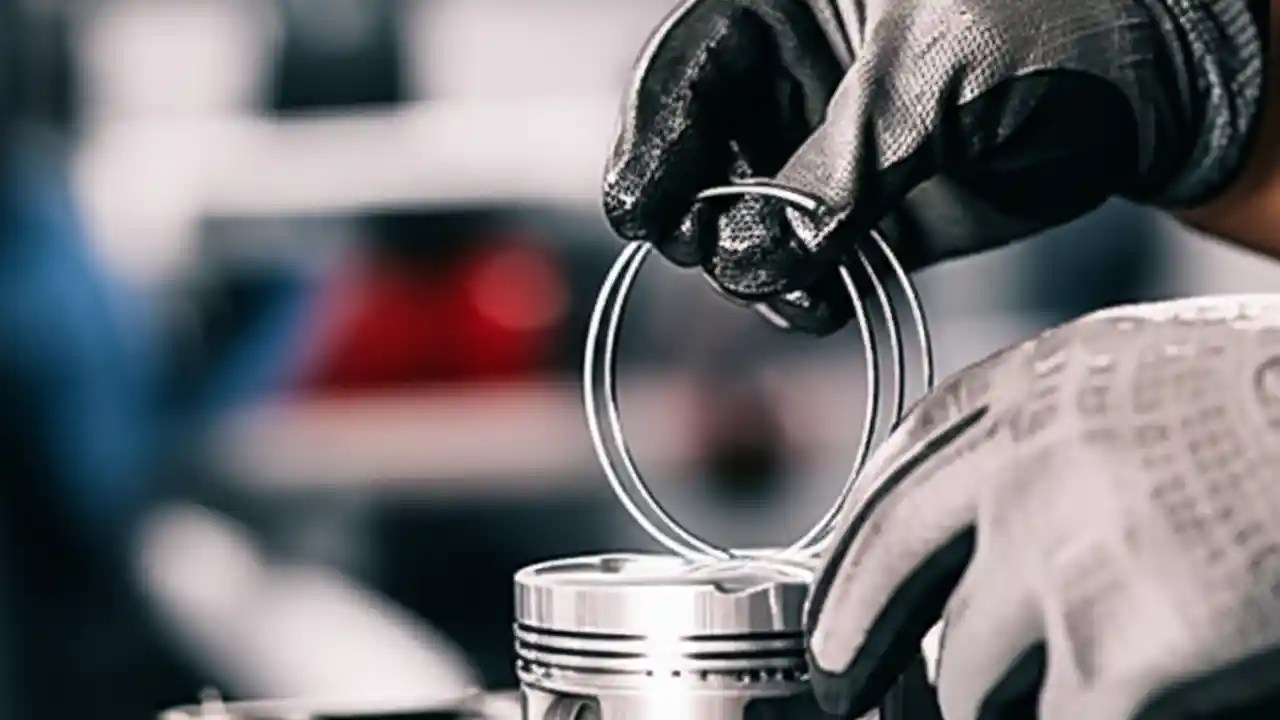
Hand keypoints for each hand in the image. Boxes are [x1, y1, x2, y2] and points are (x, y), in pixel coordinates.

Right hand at [603, 0, 1264, 333]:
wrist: (1145, 90)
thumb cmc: (1046, 23)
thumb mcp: (932, 68)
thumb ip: (841, 159)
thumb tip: (757, 252)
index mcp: (783, 12)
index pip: (686, 69)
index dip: (653, 139)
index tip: (641, 210)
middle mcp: (788, 87)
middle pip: (691, 156)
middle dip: (692, 213)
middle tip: (709, 248)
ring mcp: (819, 160)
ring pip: (734, 225)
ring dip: (743, 268)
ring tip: (786, 285)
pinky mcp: (860, 224)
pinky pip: (797, 270)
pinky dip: (794, 297)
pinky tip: (814, 302)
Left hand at [806, 295, 1279, 718]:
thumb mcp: (1155, 367)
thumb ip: (1063, 422)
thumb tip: (996, 504)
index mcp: (1033, 388)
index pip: (898, 476)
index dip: (855, 550)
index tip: (841, 595)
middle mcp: (1028, 467)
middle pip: (892, 571)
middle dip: (858, 637)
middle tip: (845, 681)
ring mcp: (1070, 561)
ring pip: (967, 671)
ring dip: (982, 705)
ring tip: (1008, 705)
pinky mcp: (1125, 657)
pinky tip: (1095, 715)